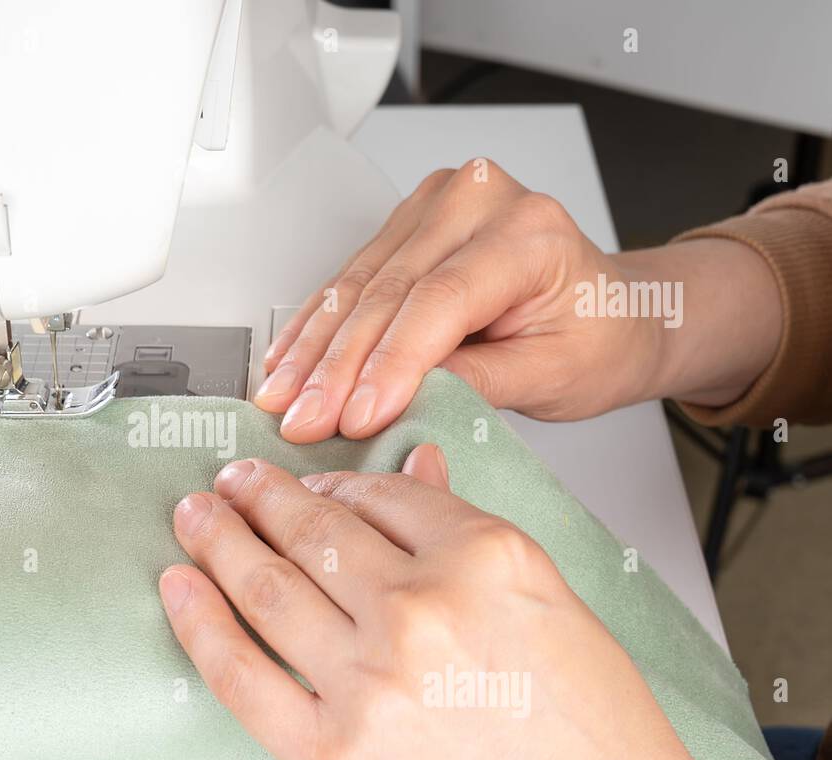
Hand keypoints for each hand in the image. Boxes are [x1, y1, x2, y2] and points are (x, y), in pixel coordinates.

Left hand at [158, 446, 806, 759]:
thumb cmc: (603, 749)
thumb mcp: (553, 613)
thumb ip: (473, 538)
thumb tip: (418, 474)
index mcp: (490, 561)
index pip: (384, 495)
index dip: (335, 482)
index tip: (309, 482)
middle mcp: (424, 608)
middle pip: (315, 530)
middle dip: (262, 497)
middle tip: (233, 481)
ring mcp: (371, 681)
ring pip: (268, 586)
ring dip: (220, 539)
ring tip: (196, 517)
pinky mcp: (330, 753)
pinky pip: (242, 673)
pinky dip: (201, 623)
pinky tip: (180, 588)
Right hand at [256, 159, 782, 441]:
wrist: (616, 312)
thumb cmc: (599, 338)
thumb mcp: (553, 376)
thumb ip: (475, 383)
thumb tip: (394, 402)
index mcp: (530, 231)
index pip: (439, 301)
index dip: (388, 364)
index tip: (353, 417)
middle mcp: (480, 201)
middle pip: (387, 291)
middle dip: (335, 368)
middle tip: (300, 421)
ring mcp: (440, 203)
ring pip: (357, 284)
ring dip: (313, 349)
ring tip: (281, 400)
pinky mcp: (409, 221)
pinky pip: (352, 276)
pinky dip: (318, 325)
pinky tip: (288, 360)